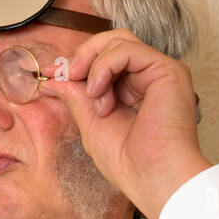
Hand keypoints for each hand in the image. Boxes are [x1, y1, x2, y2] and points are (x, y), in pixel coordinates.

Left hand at [43, 30, 211, 218]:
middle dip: (83, 56)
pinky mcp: (168, 70)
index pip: (104, 60)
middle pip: (112, 42)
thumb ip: (75, 96)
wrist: (151, 178)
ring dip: (94, 64)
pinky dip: (105, 65)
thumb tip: (54, 78)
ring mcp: (159, 72)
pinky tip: (98, 91)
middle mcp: (148, 78)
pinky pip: (127, 49)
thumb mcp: (91, 123)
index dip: (77, 63)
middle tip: (66, 76)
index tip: (51, 74)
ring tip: (91, 94)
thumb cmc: (128, 163)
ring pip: (119, 40)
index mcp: (133, 91)